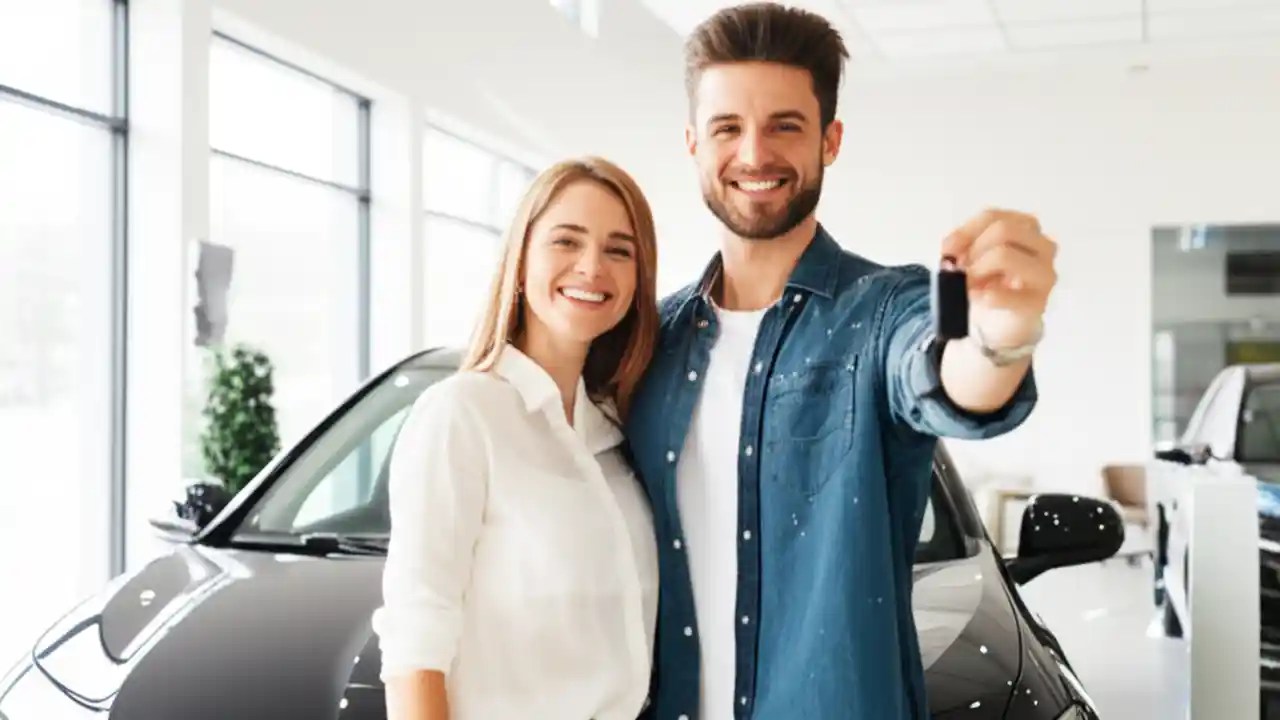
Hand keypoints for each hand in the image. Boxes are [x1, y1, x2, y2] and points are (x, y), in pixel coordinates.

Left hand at [942, 208, 1057, 348]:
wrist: (1004, 321)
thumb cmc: (991, 283)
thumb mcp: (974, 259)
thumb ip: (962, 248)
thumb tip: (948, 253)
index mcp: (1025, 228)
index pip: (992, 217)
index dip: (964, 232)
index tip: (946, 251)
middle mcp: (1042, 245)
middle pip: (1003, 230)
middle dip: (974, 249)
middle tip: (960, 270)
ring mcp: (1044, 273)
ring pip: (1005, 255)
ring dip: (977, 270)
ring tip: (969, 284)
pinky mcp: (1038, 301)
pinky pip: (1010, 295)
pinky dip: (987, 296)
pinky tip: (978, 298)